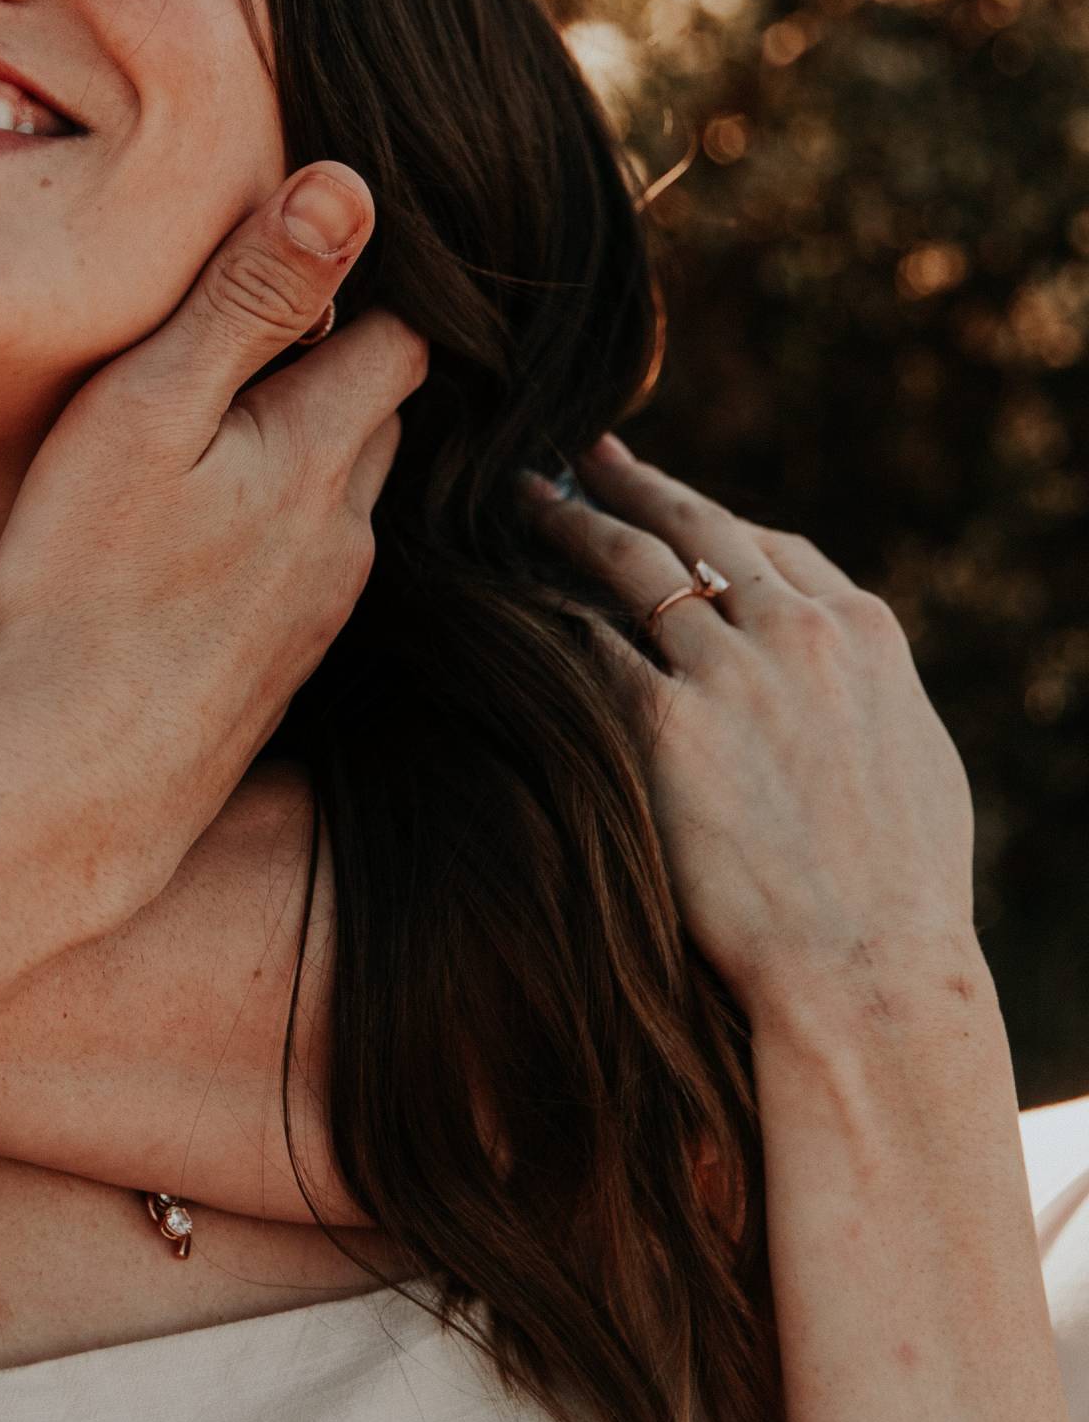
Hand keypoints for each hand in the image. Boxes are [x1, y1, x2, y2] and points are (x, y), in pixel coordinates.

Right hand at [0, 163, 426, 879]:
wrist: (80, 781)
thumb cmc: (89, 587)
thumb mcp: (149, 413)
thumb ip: (247, 301)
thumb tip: (349, 189)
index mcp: (322, 453)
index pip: (400, 336)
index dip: (353, 291)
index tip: (282, 271)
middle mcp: (347, 533)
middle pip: (374, 415)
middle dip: (328, 368)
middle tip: (231, 345)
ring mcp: (320, 611)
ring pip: (338, 497)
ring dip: (294, 457)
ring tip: (203, 445)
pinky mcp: (281, 670)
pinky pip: (298, 571)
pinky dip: (262, 536)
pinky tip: (188, 550)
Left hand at [528, 435, 978, 1027]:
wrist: (869, 968)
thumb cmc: (903, 894)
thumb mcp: (915, 765)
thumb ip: (863, 701)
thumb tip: (828, 689)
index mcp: (865, 634)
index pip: (773, 547)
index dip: (711, 522)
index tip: (671, 507)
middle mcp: (796, 632)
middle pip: (697, 526)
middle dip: (631, 481)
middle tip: (581, 453)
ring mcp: (727, 673)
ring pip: (629, 565)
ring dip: (570, 522)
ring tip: (524, 498)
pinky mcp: (663, 724)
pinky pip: (585, 644)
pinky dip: (544, 612)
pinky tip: (505, 598)